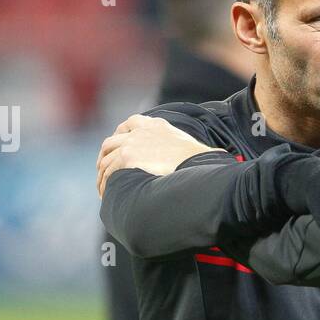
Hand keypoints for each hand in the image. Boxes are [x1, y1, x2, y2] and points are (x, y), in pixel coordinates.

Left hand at [97, 114, 223, 196]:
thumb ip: (184, 149)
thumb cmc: (202, 163)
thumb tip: (217, 159)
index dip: (120, 137)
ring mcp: (132, 143)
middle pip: (111, 142)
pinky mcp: (127, 157)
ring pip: (106, 159)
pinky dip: (105, 184)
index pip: (130, 124)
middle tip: (104, 172)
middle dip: (105, 157)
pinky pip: (108, 172)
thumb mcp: (191, 147)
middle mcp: (140, 131)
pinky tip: (107, 194)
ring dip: (102, 175)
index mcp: (156, 125)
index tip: (117, 148)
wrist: (198, 165)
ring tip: (104, 190)